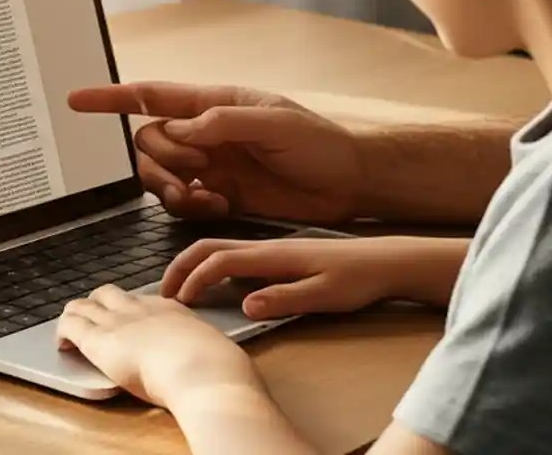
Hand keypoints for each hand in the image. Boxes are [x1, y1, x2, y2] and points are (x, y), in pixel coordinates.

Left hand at [56, 285, 259, 406]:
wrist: (205, 371)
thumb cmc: (218, 369)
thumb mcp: (214, 350)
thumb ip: (203, 351)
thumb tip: (213, 363)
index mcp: (172, 309)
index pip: (141, 300)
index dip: (128, 310)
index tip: (127, 323)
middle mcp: (142, 308)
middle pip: (108, 293)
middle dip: (97, 304)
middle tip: (93, 322)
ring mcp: (119, 321)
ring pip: (83, 304)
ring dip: (75, 315)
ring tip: (71, 331)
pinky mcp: (99, 340)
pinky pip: (70, 325)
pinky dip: (62, 332)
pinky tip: (63, 345)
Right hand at [68, 82, 361, 223]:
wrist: (349, 182)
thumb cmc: (320, 143)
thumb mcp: (276, 122)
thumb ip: (224, 123)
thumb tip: (180, 130)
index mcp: (213, 103)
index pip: (150, 96)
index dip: (110, 98)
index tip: (75, 100)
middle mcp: (204, 132)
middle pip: (148, 141)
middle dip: (159, 159)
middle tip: (194, 173)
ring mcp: (209, 164)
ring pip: (158, 173)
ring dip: (168, 186)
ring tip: (199, 196)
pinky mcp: (218, 194)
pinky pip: (180, 201)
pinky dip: (188, 206)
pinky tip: (216, 206)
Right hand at [161, 237, 407, 318]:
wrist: (388, 261)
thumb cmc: (360, 278)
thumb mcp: (326, 294)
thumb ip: (285, 298)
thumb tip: (245, 305)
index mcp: (274, 254)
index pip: (219, 261)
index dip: (195, 280)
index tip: (181, 304)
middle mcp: (267, 246)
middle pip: (209, 246)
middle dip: (180, 267)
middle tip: (163, 294)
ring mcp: (273, 248)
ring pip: (219, 247)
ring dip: (193, 264)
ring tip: (179, 290)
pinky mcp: (280, 255)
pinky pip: (234, 254)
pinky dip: (210, 264)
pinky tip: (213, 283)